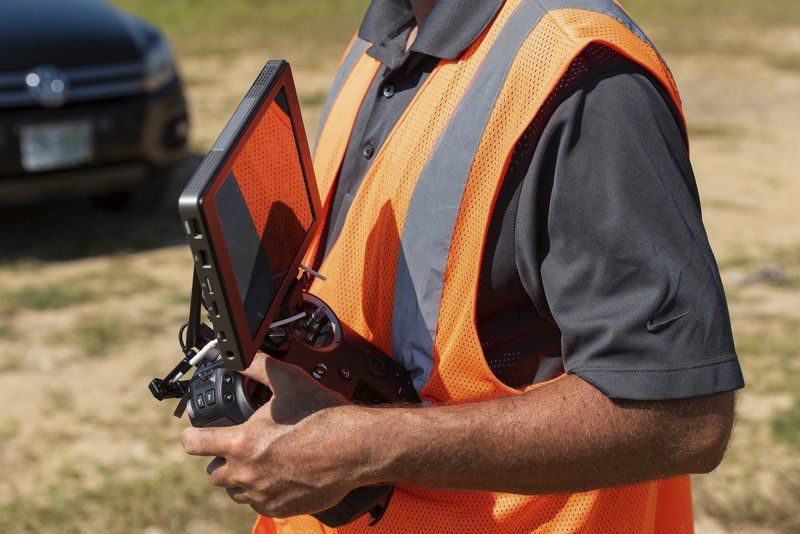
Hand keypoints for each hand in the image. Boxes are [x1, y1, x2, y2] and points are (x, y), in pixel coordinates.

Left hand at [181, 353, 368, 517]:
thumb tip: (239, 355)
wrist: (353, 448)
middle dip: (222, 459)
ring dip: (241, 478)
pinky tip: (280, 475)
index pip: (194, 443)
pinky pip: (260, 504)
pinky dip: (264, 491)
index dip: (192, 435)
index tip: (195, 434)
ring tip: (260, 462)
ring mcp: (262, 494)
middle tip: (239, 447)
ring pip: (235, 492)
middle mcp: (246, 473)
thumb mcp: (288, 380)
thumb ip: (258, 366)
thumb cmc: (323, 417)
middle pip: (213, 473)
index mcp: (240, 442)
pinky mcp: (281, 507)